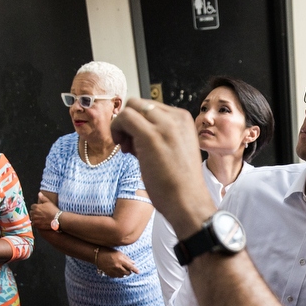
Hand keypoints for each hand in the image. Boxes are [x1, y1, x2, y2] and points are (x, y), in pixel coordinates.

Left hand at [30, 192, 58, 230]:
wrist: (57, 219)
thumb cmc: (53, 210)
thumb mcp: (49, 202)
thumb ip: (43, 198)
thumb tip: (39, 193)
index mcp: (36, 207)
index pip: (32, 206)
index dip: (36, 207)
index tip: (40, 209)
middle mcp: (34, 213)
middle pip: (31, 212)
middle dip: (35, 212)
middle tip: (41, 214)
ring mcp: (35, 219)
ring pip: (32, 218)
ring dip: (35, 218)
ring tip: (41, 218)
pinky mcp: (36, 225)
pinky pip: (33, 224)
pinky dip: (35, 223)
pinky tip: (40, 222)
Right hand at [96, 248, 139, 277]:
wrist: (98, 255)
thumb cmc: (109, 252)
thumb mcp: (119, 253)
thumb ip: (127, 258)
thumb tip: (133, 263)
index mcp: (120, 260)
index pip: (130, 266)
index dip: (135, 270)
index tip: (138, 272)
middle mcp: (117, 266)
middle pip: (127, 272)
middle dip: (129, 271)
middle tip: (129, 269)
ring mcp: (113, 271)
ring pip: (122, 275)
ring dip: (124, 273)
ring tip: (123, 269)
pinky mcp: (109, 274)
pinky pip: (117, 276)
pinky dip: (119, 274)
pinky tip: (117, 270)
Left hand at [111, 98, 215, 237]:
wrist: (188, 201)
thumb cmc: (179, 183)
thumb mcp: (176, 149)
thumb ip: (161, 135)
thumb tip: (135, 131)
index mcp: (184, 119)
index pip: (152, 108)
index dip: (140, 124)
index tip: (139, 144)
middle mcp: (176, 118)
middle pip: (140, 104)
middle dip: (130, 122)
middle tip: (130, 146)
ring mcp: (164, 125)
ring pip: (131, 107)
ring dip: (122, 126)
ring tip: (128, 150)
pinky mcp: (150, 135)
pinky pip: (124, 118)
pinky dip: (117, 129)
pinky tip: (124, 149)